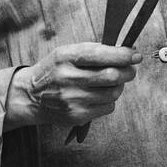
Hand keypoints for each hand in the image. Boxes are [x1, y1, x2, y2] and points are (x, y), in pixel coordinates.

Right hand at [4, 43, 139, 129]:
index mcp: (66, 57)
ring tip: (113, 82)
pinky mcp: (76, 116)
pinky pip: (107, 107)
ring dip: (119, 87)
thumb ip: (94, 51)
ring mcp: (72, 99)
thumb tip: (126, 52)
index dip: (123, 55)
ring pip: (113, 93)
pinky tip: (100, 95)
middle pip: (111, 76)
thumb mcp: (67, 52)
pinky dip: (110, 100)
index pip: (101, 55)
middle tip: (130, 70)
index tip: (136, 55)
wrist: (30, 96)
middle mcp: (68, 78)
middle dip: (127, 72)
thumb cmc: (54, 70)